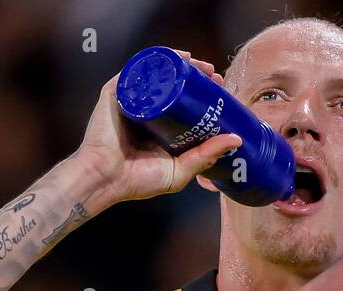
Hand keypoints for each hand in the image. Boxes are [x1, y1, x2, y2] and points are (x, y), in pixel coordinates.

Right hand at [75, 49, 242, 204]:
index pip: (184, 101)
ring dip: (177, 63)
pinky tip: (170, 58)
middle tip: (213, 74)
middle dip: (195, 74)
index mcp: (159, 126)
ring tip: (197, 63)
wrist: (105, 179)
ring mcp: (130, 100)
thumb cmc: (138, 181)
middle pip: (172, 84)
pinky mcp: (114, 93)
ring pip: (156, 74)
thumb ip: (206, 156)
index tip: (221, 87)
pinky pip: (135, 70)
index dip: (203, 92)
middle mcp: (145, 110)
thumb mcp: (180, 171)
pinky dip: (153, 60)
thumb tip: (236, 140)